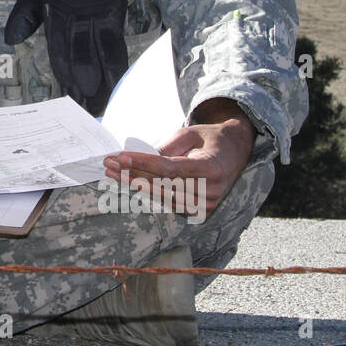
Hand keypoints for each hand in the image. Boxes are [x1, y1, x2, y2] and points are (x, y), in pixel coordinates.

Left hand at [102, 99, 254, 216]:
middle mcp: (211, 190)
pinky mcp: (201, 212)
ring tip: (113, 173)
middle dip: (132, 173)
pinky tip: (129, 183)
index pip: (169, 168)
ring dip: (135, 184)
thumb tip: (139, 156)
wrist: (237, 153)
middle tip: (108, 164)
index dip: (142, 163)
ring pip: (162, 196)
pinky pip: (168, 202)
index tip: (120, 157)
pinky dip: (148, 192)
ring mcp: (206, 204)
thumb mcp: (190, 133)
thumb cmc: (211, 139)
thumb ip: (167, 146)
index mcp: (211, 167)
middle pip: (162, 184)